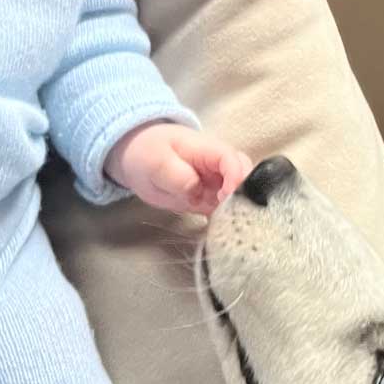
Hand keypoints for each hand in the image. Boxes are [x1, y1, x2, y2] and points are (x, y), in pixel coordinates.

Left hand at [105, 122, 252, 216]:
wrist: (137, 156)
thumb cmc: (148, 152)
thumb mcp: (156, 161)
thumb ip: (177, 175)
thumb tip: (196, 190)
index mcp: (208, 150)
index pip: (233, 160)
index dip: (237, 178)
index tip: (227, 198)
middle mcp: (218, 167)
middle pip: (246, 177)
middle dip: (246, 195)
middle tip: (232, 214)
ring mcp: (216, 184)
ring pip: (240, 195)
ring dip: (240, 210)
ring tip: (231, 228)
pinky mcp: (209, 200)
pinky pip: (226, 210)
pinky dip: (228, 220)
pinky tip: (224, 233)